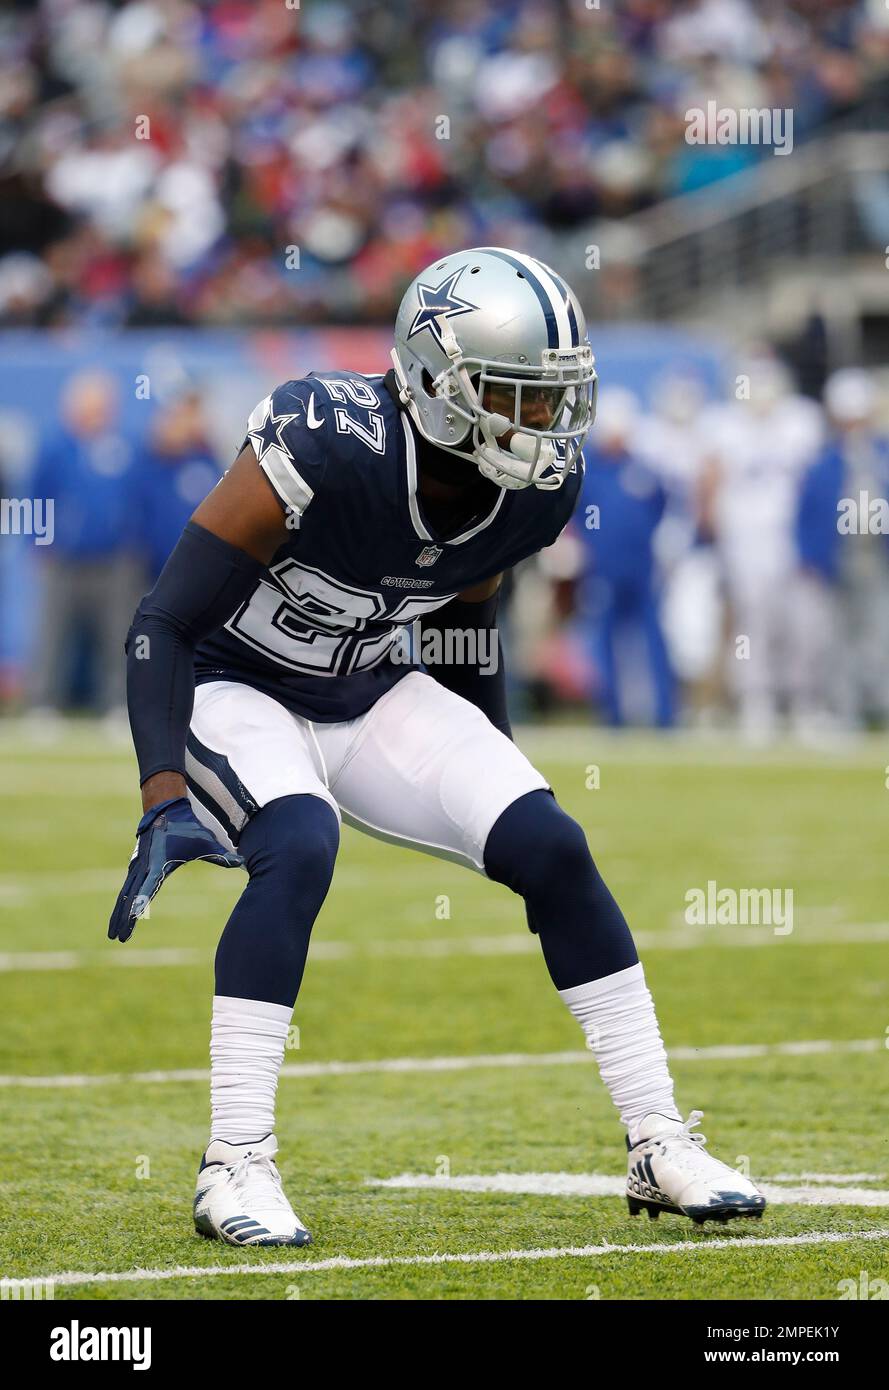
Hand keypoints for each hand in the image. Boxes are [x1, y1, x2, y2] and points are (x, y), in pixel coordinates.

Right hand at [108, 797, 242, 942]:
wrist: (167, 809)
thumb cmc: (187, 827)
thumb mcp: (206, 841)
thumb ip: (221, 855)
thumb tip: (241, 862)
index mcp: (159, 863)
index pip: (148, 887)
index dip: (140, 903)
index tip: (132, 918)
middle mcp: (144, 866)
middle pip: (130, 896)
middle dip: (123, 918)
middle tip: (118, 938)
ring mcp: (138, 866)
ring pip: (125, 894)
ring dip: (118, 914)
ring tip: (114, 934)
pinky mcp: (137, 865)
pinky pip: (127, 888)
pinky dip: (121, 903)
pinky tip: (118, 916)